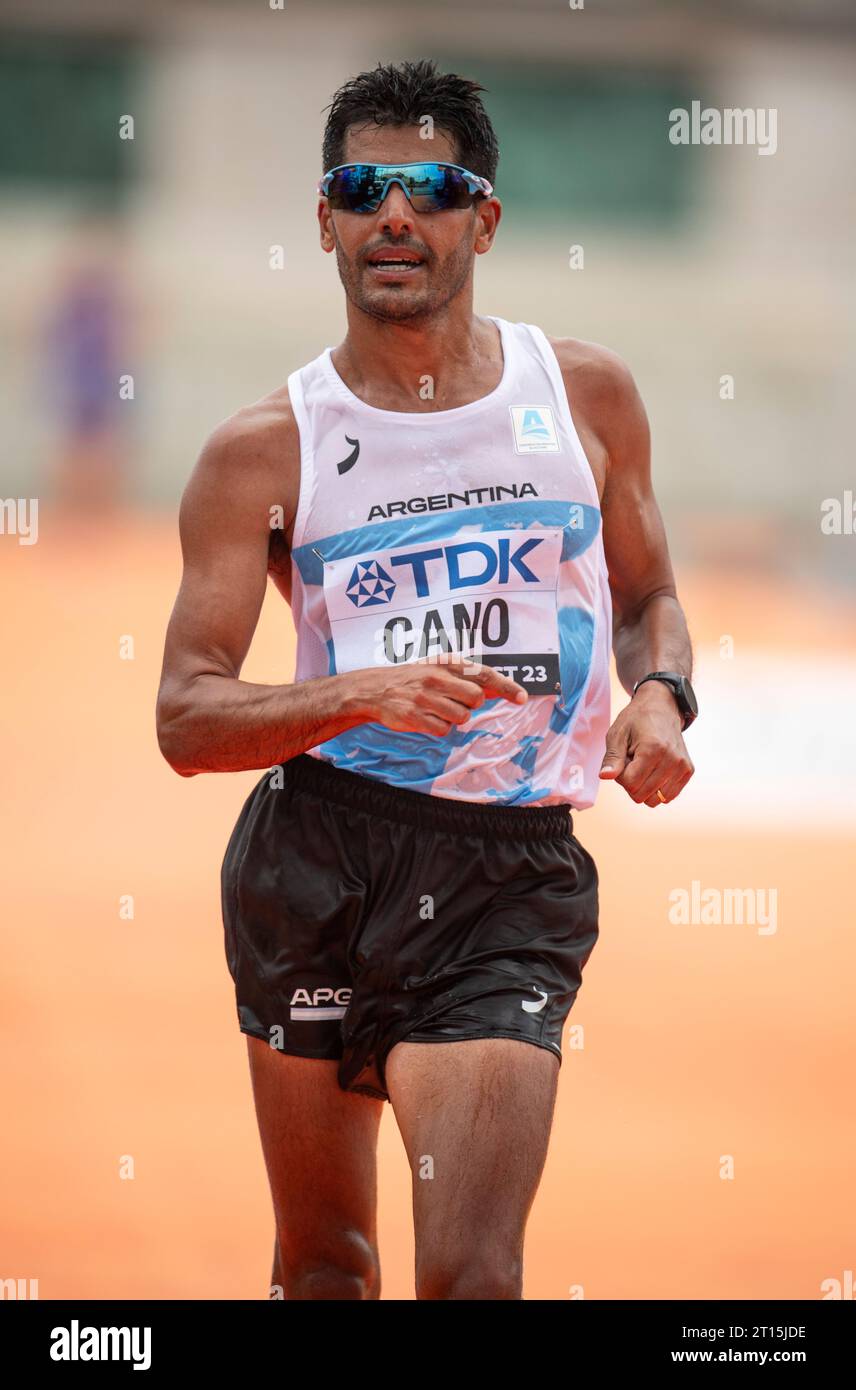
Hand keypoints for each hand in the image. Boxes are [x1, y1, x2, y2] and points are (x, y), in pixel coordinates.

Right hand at [349, 654, 527, 736]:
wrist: (374, 690)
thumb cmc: (413, 680)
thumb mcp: (437, 669)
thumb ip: (465, 678)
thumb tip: (496, 689)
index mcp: (445, 664)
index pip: (483, 674)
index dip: (506, 686)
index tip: (522, 698)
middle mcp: (437, 678)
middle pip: (475, 699)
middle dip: (470, 705)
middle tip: (452, 701)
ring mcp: (426, 698)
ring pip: (461, 717)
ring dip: (453, 718)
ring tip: (435, 709)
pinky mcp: (416, 717)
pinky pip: (444, 730)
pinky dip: (438, 727)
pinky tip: (425, 718)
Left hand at [598, 679, 693, 805]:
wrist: (662, 708)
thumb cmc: (636, 720)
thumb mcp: (618, 734)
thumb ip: (612, 758)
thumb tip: (605, 776)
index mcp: (653, 749)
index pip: (630, 784)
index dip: (620, 775)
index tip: (623, 759)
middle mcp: (672, 760)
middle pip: (641, 795)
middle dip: (632, 782)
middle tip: (633, 761)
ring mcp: (682, 767)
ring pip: (654, 800)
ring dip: (644, 786)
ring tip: (644, 764)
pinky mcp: (688, 771)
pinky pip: (667, 796)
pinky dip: (657, 788)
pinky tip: (655, 769)